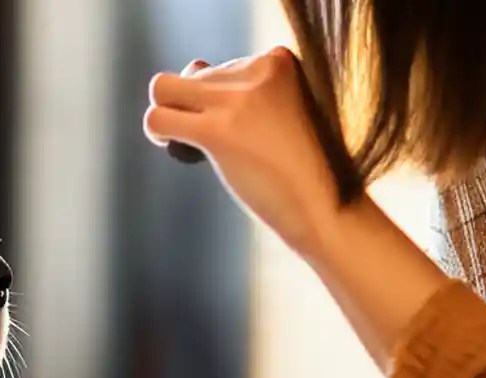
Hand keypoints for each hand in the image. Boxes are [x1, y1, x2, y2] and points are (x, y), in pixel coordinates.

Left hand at [143, 48, 339, 252]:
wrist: (327, 208)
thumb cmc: (300, 166)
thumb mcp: (278, 111)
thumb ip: (238, 86)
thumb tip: (192, 65)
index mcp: (278, 60)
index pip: (219, 68)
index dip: (217, 103)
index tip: (241, 130)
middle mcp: (259, 70)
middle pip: (191, 78)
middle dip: (194, 111)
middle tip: (223, 145)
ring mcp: (239, 100)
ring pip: (163, 90)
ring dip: (170, 118)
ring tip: (196, 144)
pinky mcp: (218, 132)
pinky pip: (158, 118)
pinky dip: (158, 132)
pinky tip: (174, 146)